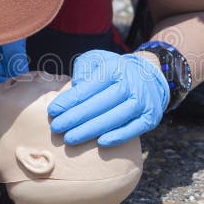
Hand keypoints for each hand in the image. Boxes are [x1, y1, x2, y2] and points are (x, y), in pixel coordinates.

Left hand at [47, 50, 168, 146]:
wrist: (150, 77)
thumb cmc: (114, 70)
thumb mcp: (97, 60)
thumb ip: (82, 70)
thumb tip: (73, 90)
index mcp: (114, 69)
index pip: (88, 88)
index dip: (69, 101)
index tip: (52, 112)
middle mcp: (130, 84)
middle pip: (100, 104)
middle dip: (76, 118)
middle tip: (56, 128)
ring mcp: (142, 101)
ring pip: (115, 118)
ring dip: (91, 130)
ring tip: (70, 138)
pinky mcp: (150, 117)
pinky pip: (133, 129)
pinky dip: (118, 136)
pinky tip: (100, 143)